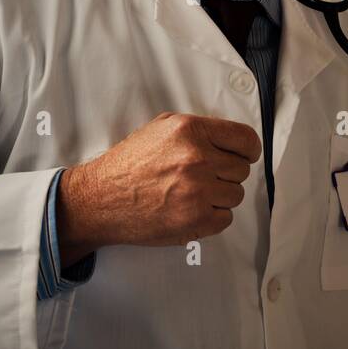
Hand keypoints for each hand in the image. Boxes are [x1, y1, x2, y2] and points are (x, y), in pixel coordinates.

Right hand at [56, 112, 261, 265]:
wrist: (99, 199)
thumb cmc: (128, 165)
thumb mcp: (162, 128)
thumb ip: (199, 129)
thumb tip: (229, 139)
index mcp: (191, 131)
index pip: (246, 139)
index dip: (248, 150)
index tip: (245, 156)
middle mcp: (197, 159)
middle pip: (241, 170)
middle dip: (225, 174)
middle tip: (203, 177)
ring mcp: (198, 191)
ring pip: (235, 195)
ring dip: (219, 196)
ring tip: (192, 193)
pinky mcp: (196, 220)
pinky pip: (226, 218)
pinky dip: (213, 216)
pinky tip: (191, 208)